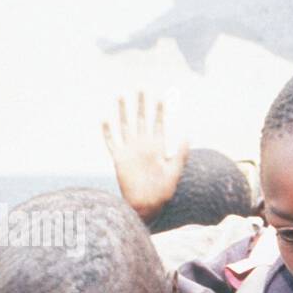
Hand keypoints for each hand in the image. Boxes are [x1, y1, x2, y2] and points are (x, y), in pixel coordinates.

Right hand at [102, 92, 188, 224]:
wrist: (147, 205)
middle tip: (141, 87)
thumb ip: (180, 153)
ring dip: (123, 111)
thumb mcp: (174, 171)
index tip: (162, 96)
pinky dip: (107, 132)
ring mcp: (130, 151)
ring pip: (125, 126)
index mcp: (157, 147)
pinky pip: (111, 143)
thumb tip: (188, 135)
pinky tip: (104, 119)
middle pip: (141, 120)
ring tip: (121, 95)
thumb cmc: (162, 191)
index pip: (158, 124)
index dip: (159, 111)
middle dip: (141, 104)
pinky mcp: (119, 159)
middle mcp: (142, 146)